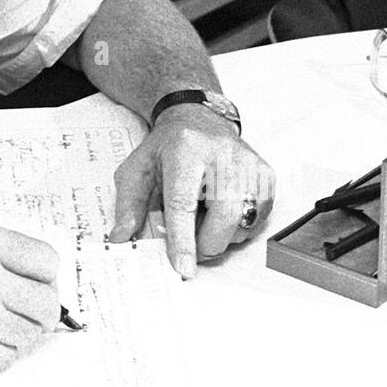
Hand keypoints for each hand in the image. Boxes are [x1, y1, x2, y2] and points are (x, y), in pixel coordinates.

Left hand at [108, 103, 274, 278]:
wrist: (197, 119)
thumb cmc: (168, 148)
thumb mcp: (137, 169)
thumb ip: (128, 205)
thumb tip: (121, 237)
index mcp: (185, 150)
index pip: (184, 202)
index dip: (183, 239)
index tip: (183, 267)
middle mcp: (221, 154)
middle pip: (224, 215)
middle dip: (208, 244)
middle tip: (193, 248)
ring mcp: (248, 163)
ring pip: (244, 222)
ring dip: (223, 236)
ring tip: (205, 217)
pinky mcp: (265, 174)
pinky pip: (260, 218)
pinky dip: (240, 227)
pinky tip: (223, 209)